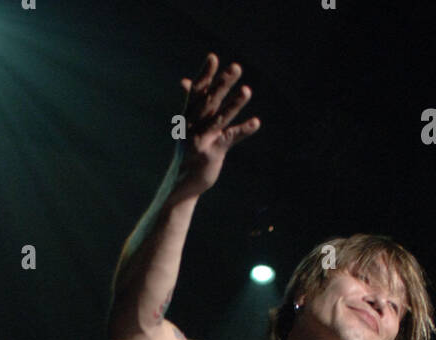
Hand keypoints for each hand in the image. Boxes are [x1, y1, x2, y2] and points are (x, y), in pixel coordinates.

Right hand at [175, 53, 260, 195]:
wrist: (179, 186)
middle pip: (209, 102)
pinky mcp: (211, 154)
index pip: (196, 93)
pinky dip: (243, 130)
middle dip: (223, 84)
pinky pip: (229, 139)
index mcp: (186, 120)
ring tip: (247, 90)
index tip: (213, 57)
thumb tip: (186, 82)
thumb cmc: (186, 154)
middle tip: (237, 67)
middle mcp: (192, 127)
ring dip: (234, 104)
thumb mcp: (186, 129)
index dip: (205, 75)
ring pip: (220, 118)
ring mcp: (202, 140)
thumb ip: (191, 105)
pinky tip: (256, 123)